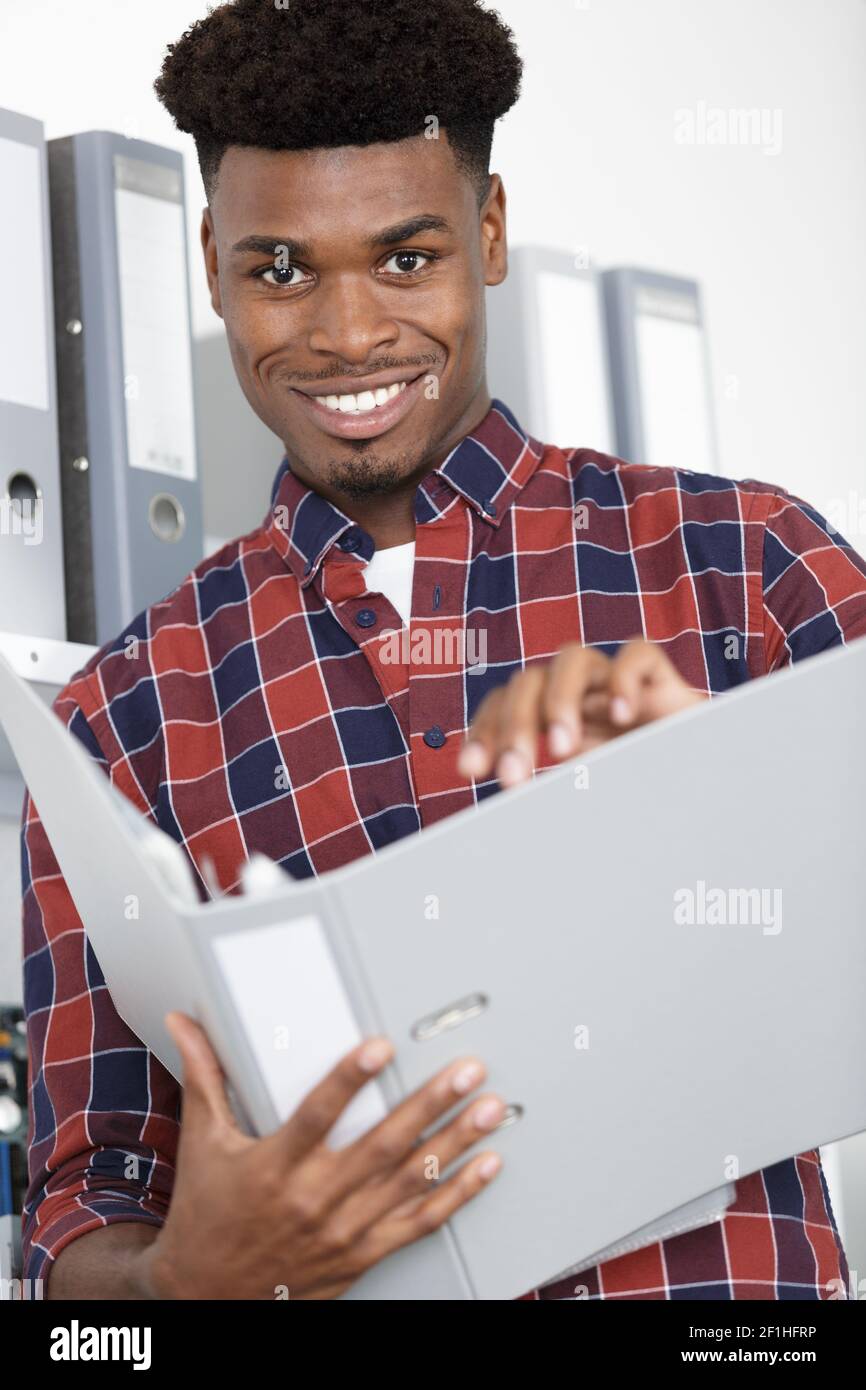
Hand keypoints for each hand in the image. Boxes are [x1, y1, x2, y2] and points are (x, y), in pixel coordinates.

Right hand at [137, 1013, 503, 1299]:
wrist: (207, 1297)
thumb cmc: (206, 1214)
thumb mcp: (203, 1142)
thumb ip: (205, 1076)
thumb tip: (186, 1024)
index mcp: (273, 1165)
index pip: (317, 1115)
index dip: (350, 1079)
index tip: (380, 1048)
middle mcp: (312, 1199)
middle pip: (381, 1146)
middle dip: (430, 1105)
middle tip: (466, 1072)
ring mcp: (343, 1230)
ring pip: (409, 1182)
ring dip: (454, 1143)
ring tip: (488, 1109)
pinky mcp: (362, 1254)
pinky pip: (419, 1224)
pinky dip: (457, 1195)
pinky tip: (484, 1166)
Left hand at [457, 639, 705, 787]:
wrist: (711, 785)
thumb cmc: (641, 795)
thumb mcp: (587, 797)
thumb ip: (553, 794)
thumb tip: (507, 814)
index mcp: (552, 717)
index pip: (503, 706)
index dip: (483, 732)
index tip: (471, 772)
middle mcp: (579, 695)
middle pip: (528, 682)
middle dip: (514, 728)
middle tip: (515, 776)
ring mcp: (617, 682)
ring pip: (573, 658)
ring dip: (559, 701)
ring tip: (563, 750)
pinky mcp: (661, 677)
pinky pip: (638, 653)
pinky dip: (624, 678)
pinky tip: (622, 716)